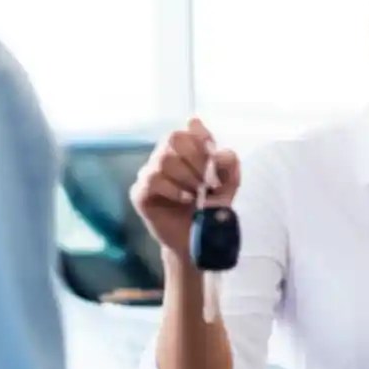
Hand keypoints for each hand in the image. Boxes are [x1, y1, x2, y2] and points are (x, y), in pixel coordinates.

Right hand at [129, 119, 240, 258]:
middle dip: (196, 158)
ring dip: (186, 176)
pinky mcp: (140, 193)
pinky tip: (186, 199)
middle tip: (208, 180)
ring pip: (163, 160)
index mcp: (186, 149)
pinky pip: (152, 180)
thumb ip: (228, 166)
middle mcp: (165, 156)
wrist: (197, 240)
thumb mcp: (228, 186)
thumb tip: (219, 152)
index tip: (213, 152)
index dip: (202, 136)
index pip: (190, 128)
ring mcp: (150, 173)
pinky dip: (173, 189)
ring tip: (198, 193)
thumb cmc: (211, 208)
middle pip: (174, 138)